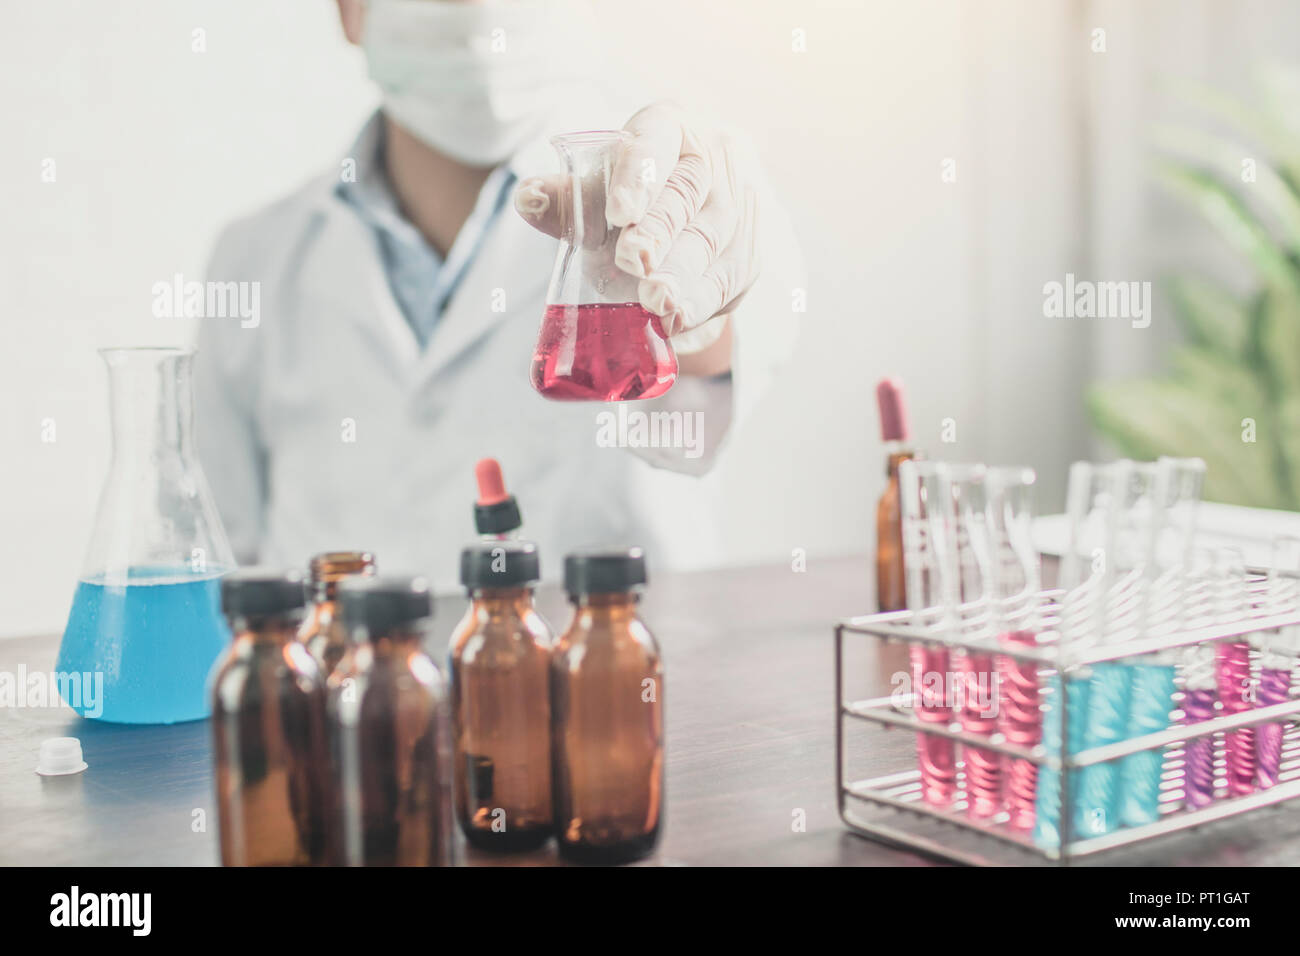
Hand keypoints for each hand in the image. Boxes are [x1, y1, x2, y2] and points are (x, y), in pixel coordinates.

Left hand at [514, 103, 759, 340]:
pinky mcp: (748, 253)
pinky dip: (699, 302)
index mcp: (670, 128)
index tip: (619, 212)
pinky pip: (727, 278)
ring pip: (712, 240)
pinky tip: (676, 319)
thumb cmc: (633, 200)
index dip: (639, 177)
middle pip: (688, 195)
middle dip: (661, 231)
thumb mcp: (597, 193)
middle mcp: (714, 159)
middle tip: (634, 261)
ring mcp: (739, 206)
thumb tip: (528, 199)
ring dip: (682, 275)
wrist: (687, 220)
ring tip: (655, 301)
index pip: (657, 142)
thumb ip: (567, 199)